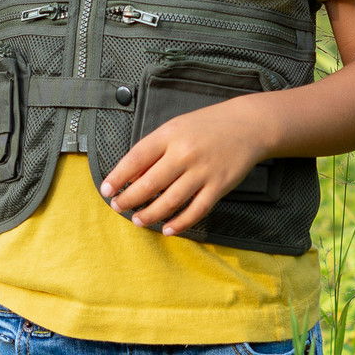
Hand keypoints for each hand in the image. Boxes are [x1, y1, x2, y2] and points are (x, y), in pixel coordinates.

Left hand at [99, 97, 270, 236]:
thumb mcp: (175, 127)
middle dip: (129, 199)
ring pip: (169, 201)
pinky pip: (196, 210)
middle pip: (149, 184)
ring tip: (138, 220)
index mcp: (170, 135)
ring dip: (150, 214)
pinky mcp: (219, 186)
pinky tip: (167, 229)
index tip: (106, 190)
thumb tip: (132, 175)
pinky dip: (180, 223)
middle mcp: (184, 154)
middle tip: (118, 208)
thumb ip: (154, 148)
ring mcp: (202, 171)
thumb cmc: (207, 126)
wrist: (248, 125)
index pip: (136, 159)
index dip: (118, 177)